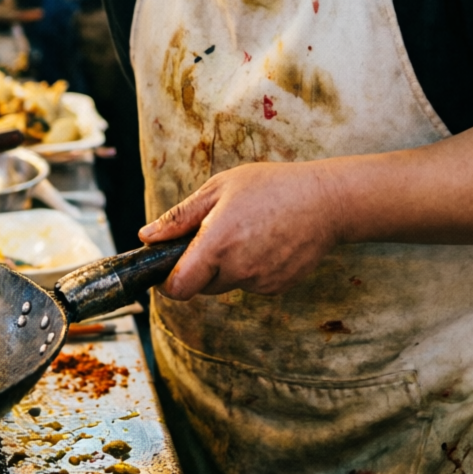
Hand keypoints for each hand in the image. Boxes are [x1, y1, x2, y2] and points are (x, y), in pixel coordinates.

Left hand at [138, 162, 343, 298]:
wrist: (325, 201)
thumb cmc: (271, 186)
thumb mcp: (219, 188)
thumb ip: (180, 217)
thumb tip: (146, 236)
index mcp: (218, 244)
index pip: (179, 287)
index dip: (167, 282)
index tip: (167, 269)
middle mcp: (238, 269)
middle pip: (201, 285)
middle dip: (200, 266)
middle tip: (217, 232)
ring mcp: (260, 282)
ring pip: (227, 283)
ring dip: (227, 266)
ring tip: (248, 230)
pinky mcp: (278, 287)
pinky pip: (251, 284)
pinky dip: (250, 268)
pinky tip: (266, 241)